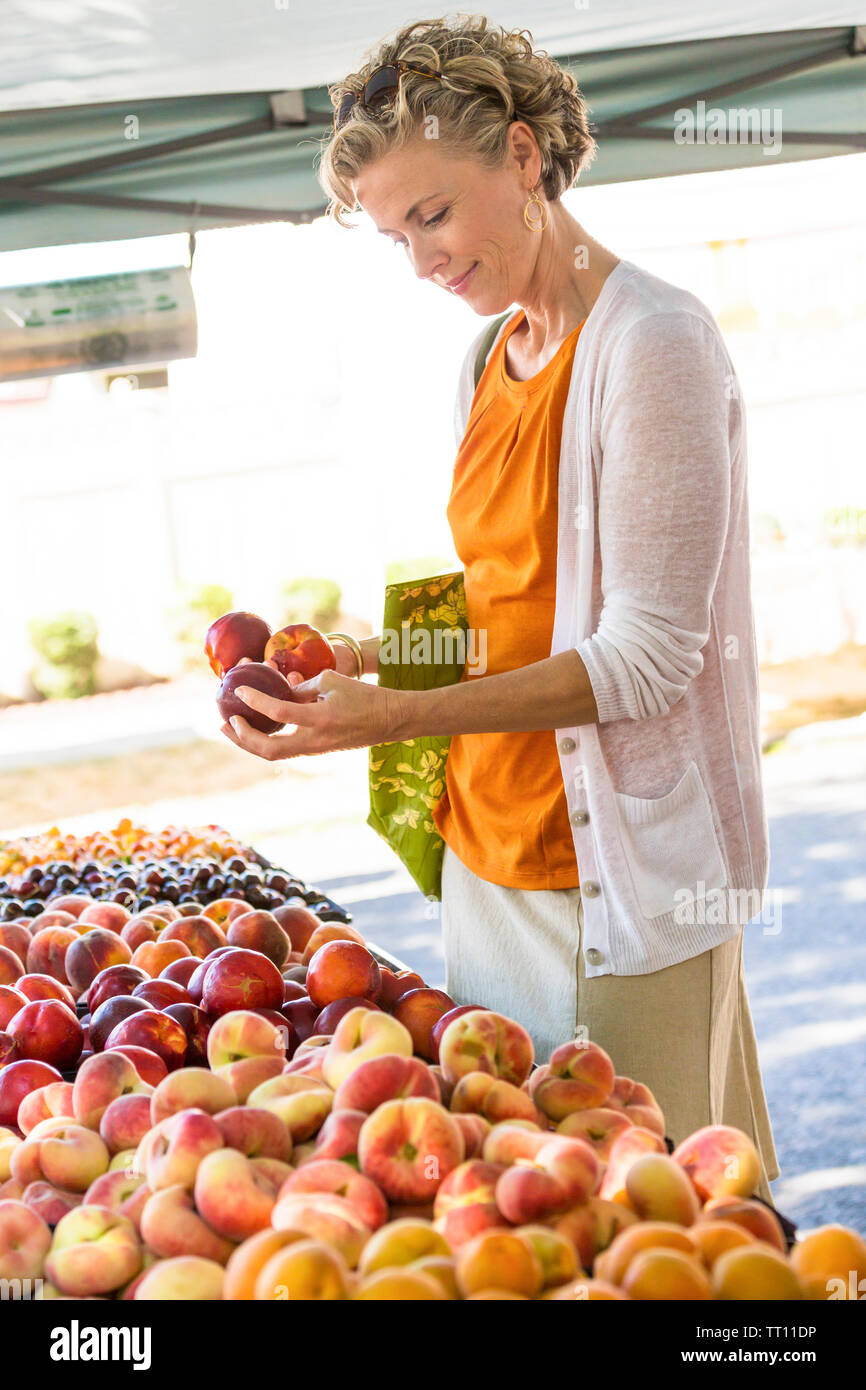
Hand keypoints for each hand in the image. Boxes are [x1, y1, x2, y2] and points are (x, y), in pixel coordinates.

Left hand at [219, 668, 406, 761]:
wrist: (390, 720)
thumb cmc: (365, 696)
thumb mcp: (333, 681)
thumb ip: (303, 686)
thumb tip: (279, 687)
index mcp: (320, 719)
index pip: (279, 712)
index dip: (255, 700)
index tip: (239, 688)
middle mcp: (315, 741)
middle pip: (267, 749)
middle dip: (241, 737)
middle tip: (225, 721)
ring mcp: (315, 750)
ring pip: (273, 754)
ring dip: (248, 742)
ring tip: (231, 728)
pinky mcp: (316, 751)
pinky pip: (284, 749)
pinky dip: (265, 740)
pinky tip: (254, 728)